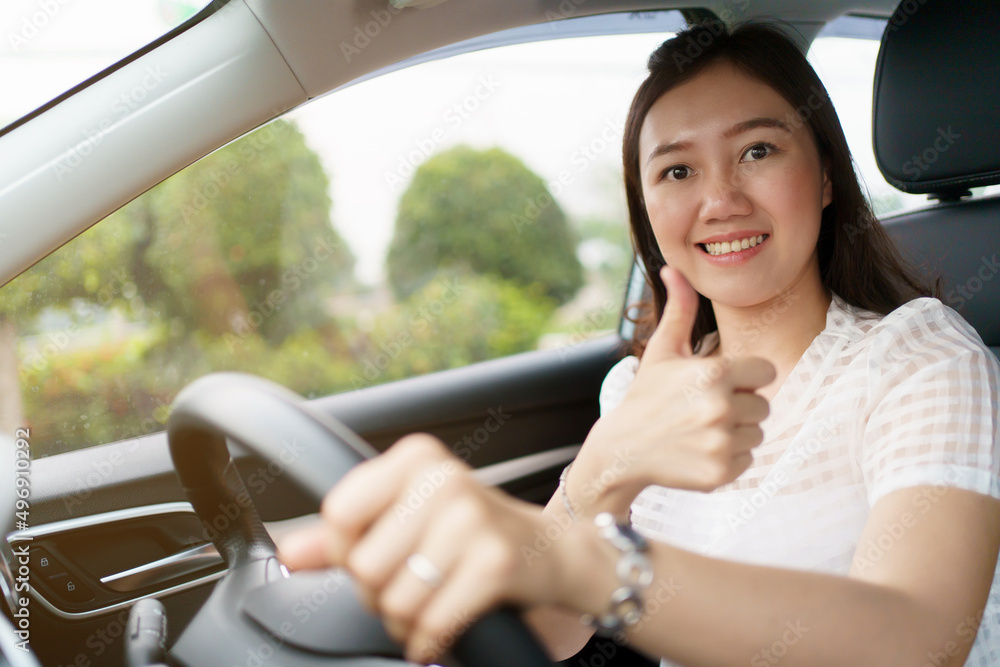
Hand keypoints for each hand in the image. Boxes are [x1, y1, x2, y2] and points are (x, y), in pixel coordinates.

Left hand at [278, 434, 579, 663]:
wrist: (547, 552)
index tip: (376, 553)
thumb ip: (343, 535)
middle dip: (379, 592)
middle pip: (364, 565)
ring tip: (429, 603)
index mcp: (415, 459)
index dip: (346, 550)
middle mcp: (444, 479)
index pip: (340, 515)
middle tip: (411, 583)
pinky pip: (432, 622)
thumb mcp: (406, 518)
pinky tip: (442, 626)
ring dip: (405, 621)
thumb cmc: (469, 532)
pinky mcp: (495, 564)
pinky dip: (429, 638)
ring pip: (395, 600)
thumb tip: (290, 553)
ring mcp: (472, 520)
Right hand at [565, 266, 774, 513]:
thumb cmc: (646, 396)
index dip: (744, 377)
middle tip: (704, 409)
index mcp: (715, 373)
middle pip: (763, 404)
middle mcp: (721, 407)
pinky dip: (729, 458)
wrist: (622, 450)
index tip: (717, 384)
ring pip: (757, 433)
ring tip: (701, 430)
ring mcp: (722, 442)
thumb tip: (674, 269)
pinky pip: (748, 460)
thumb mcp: (662, 350)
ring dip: (736, 432)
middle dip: (740, 406)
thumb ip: (680, 309)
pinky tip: (700, 450)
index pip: (765, 372)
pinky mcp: (722, 472)